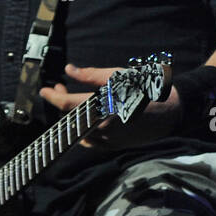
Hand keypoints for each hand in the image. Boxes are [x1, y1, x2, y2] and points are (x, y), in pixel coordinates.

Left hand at [39, 63, 181, 148]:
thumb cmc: (146, 89)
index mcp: (104, 106)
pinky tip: (85, 119)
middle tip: (59, 89)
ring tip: (73, 103)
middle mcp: (103, 126)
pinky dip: (83, 132)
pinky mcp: (115, 146)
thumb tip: (70, 70)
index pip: (68, 104)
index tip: (44, 90)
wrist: (171, 110)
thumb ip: (91, 75)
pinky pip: (91, 142)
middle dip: (61, 102)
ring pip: (78, 132)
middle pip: (71, 118)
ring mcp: (109, 139)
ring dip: (71, 118)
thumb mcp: (118, 76)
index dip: (53, 96)